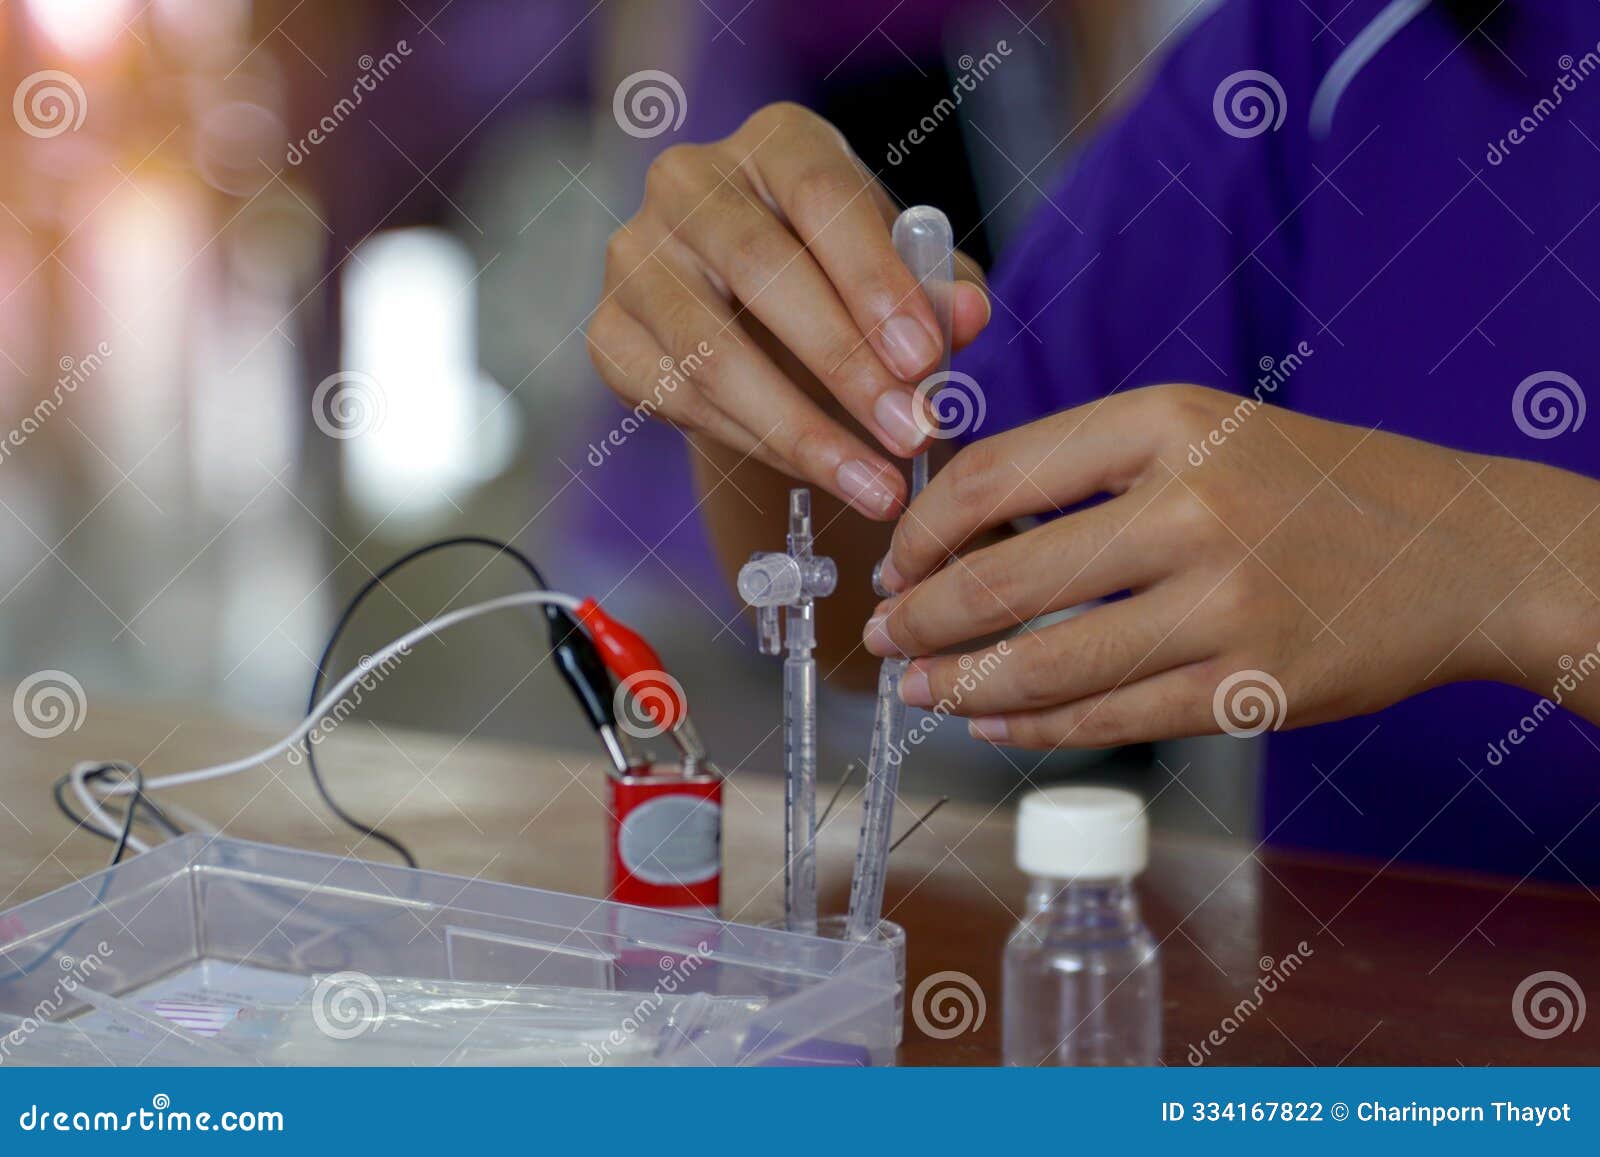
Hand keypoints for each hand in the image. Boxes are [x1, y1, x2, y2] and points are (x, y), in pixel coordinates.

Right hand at [587, 102, 989, 518]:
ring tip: (876, 485)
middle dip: (845, 364)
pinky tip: (818, 474)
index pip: (821, 196)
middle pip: (761, 269)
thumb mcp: (904, 279)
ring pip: (712, 352)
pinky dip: (757, 445)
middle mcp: (689, 182)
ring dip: (802, 430)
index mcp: (775, 143)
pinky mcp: (610, 333)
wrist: (761, 327)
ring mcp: (636, 257)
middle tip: (909, 435)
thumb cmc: (846, 284)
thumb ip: (939, 294)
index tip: (924, 359)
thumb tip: (969, 316)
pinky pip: (680, 399)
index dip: (875, 279)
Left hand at [861, 384, 1585, 747]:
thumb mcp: (1205, 431)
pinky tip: (993, 721)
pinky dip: (1032, 725)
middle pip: (1000, 579)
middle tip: (887, 640)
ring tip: (920, 690)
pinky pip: (1108, 717)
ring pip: (1044, 663)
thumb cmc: (1311, 486)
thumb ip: (1088, 469)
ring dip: (959, 685)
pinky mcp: (1252, 691)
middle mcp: (1192, 508)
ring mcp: (1226, 606)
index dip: (921, 531)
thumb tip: (958, 535)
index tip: (895, 562)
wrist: (1458, 550)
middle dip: (920, 620)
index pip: (995, 475)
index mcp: (1168, 421)